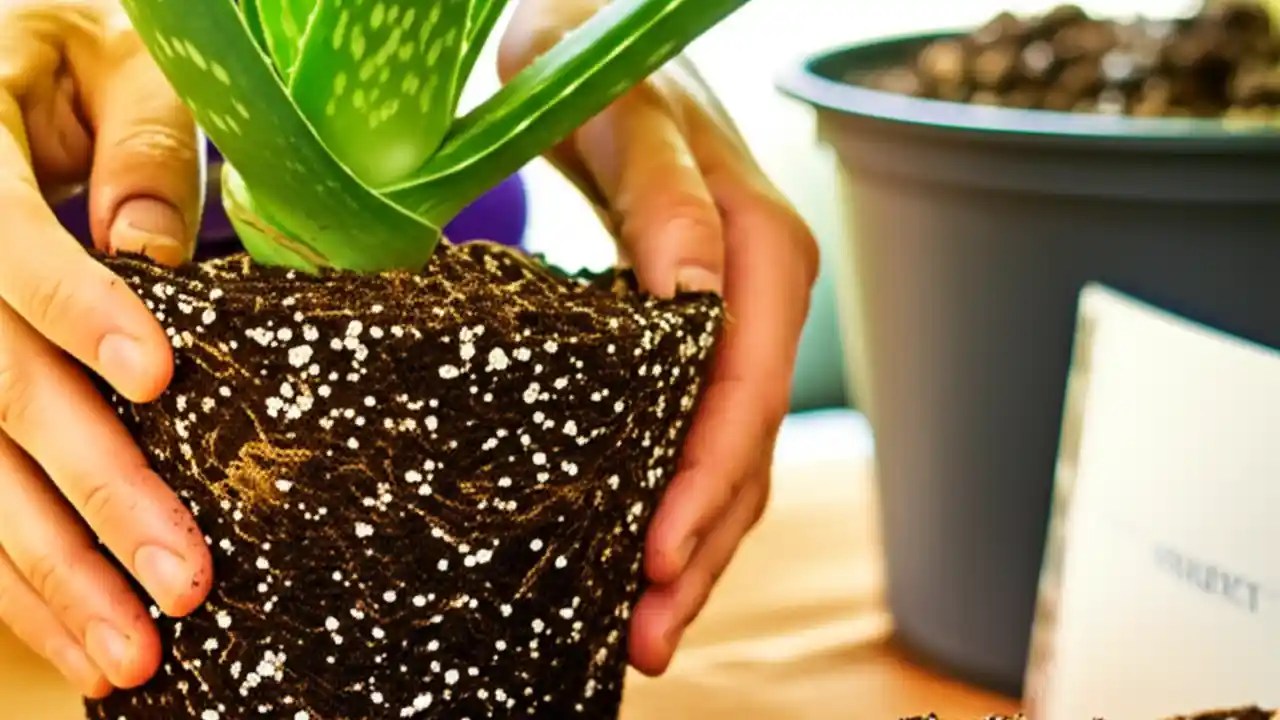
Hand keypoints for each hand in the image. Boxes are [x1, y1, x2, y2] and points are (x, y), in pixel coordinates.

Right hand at [0, 0, 210, 697]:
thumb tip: (156, 260)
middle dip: (87, 491)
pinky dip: (4, 572)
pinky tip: (66, 630)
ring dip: (42, 572)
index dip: (72, 308)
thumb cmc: (48, 49)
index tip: (155, 380)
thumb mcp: (103, 51)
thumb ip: (139, 138)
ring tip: (129, 653)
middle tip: (180, 581)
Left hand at [500, 0, 819, 674]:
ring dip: (694, 548)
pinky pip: (703, 436)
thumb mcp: (627, 119)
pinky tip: (644, 554)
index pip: (744, 393)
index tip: (652, 557)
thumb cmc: (605, 72)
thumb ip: (668, 200)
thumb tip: (696, 294)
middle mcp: (764, 300)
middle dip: (699, 546)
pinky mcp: (699, 342)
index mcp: (765, 253)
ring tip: (643, 630)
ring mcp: (737, 326)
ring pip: (732, 458)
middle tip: (643, 635)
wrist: (597, 49)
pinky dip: (680, 503)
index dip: (703, 484)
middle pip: (747, 448)